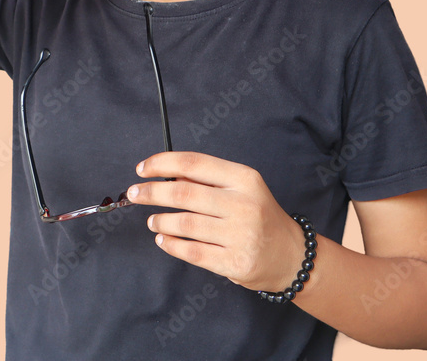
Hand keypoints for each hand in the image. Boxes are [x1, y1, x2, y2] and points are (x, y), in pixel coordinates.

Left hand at [126, 151, 307, 292]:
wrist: (292, 257)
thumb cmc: (258, 216)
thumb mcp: (242, 188)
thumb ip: (206, 179)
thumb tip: (165, 174)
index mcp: (244, 179)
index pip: (194, 163)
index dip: (162, 163)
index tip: (142, 169)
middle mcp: (244, 204)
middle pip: (184, 192)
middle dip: (151, 192)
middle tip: (134, 194)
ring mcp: (241, 235)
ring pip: (184, 223)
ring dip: (160, 221)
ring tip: (153, 221)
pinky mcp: (235, 263)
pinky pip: (192, 252)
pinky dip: (171, 244)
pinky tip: (163, 239)